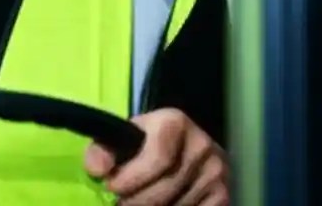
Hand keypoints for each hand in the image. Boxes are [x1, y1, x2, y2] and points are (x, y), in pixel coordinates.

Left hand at [84, 108, 229, 205]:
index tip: (111, 186)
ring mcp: (216, 173)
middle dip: (135, 202)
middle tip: (120, 203)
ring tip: (137, 204)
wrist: (186, 147)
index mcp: (175, 123)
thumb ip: (105, 148)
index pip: (157, 158)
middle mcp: (201, 145)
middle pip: (164, 189)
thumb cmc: (147, 142)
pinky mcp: (223, 196)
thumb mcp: (126, 136)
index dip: (131, 178)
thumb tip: (97, 170)